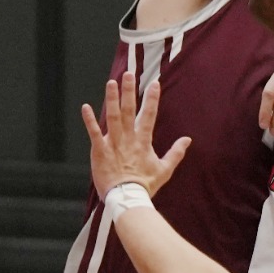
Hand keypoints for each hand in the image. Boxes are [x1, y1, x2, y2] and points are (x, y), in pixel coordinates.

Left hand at [80, 72, 191, 196]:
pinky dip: (90, 120)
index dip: (152, 99)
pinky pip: (94, 133)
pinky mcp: (100, 151)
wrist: (128, 198)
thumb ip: (176, 153)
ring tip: (111, 83)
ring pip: (113, 117)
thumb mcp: (164, 169)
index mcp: (144, 141)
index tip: (154, 83)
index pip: (149, 115)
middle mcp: (129, 138)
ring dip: (112, 99)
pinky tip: (85, 107)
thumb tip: (188, 140)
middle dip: (129, 92)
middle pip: (129, 111)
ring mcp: (114, 144)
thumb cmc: (145, 185)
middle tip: (128, 74)